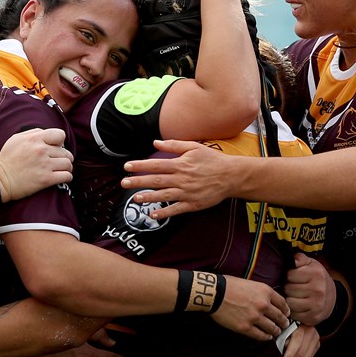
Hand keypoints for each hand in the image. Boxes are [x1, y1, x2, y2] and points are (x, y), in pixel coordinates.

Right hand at [0, 128, 73, 202]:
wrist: (0, 180)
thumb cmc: (7, 159)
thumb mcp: (16, 139)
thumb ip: (33, 133)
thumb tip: (47, 133)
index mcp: (35, 139)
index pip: (60, 135)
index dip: (60, 141)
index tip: (56, 147)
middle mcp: (41, 150)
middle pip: (66, 151)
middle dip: (64, 156)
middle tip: (58, 161)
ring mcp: (45, 165)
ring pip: (68, 164)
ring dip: (66, 167)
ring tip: (60, 169)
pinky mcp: (46, 179)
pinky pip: (67, 176)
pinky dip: (67, 177)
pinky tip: (61, 177)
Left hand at [122, 140, 237, 218]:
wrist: (231, 176)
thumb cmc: (212, 160)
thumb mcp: (194, 147)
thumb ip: (174, 145)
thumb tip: (155, 142)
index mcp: (180, 164)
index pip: (156, 164)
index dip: (140, 165)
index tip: (127, 166)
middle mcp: (181, 179)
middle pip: (156, 180)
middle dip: (139, 181)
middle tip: (124, 182)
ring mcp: (187, 192)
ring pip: (164, 195)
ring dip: (148, 197)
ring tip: (135, 198)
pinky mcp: (193, 204)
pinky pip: (176, 209)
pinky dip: (164, 212)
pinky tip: (153, 214)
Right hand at [211, 276, 289, 340]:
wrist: (214, 293)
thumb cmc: (229, 285)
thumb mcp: (250, 283)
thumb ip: (262, 293)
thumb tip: (269, 302)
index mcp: (266, 292)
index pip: (283, 304)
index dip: (286, 311)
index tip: (286, 314)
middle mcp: (263, 305)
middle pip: (280, 317)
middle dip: (283, 322)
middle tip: (284, 325)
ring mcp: (255, 317)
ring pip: (272, 328)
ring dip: (276, 331)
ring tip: (276, 332)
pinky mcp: (245, 327)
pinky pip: (260, 335)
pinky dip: (266, 337)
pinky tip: (267, 337)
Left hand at [281, 324, 320, 356]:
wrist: (298, 323)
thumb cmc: (287, 327)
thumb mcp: (283, 330)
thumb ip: (283, 339)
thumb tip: (283, 350)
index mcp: (301, 326)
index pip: (297, 341)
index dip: (291, 352)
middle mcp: (311, 332)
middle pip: (302, 352)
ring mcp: (316, 339)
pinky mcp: (317, 345)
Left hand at [285, 253, 333, 325]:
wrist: (332, 296)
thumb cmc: (317, 278)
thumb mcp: (311, 264)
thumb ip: (300, 258)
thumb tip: (294, 260)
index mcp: (316, 274)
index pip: (290, 275)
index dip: (290, 276)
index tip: (295, 277)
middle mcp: (318, 290)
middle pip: (288, 289)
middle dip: (289, 288)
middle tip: (295, 288)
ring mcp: (316, 305)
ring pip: (289, 302)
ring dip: (290, 299)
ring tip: (296, 296)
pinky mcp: (313, 317)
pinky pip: (294, 314)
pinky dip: (294, 311)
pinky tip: (299, 305)